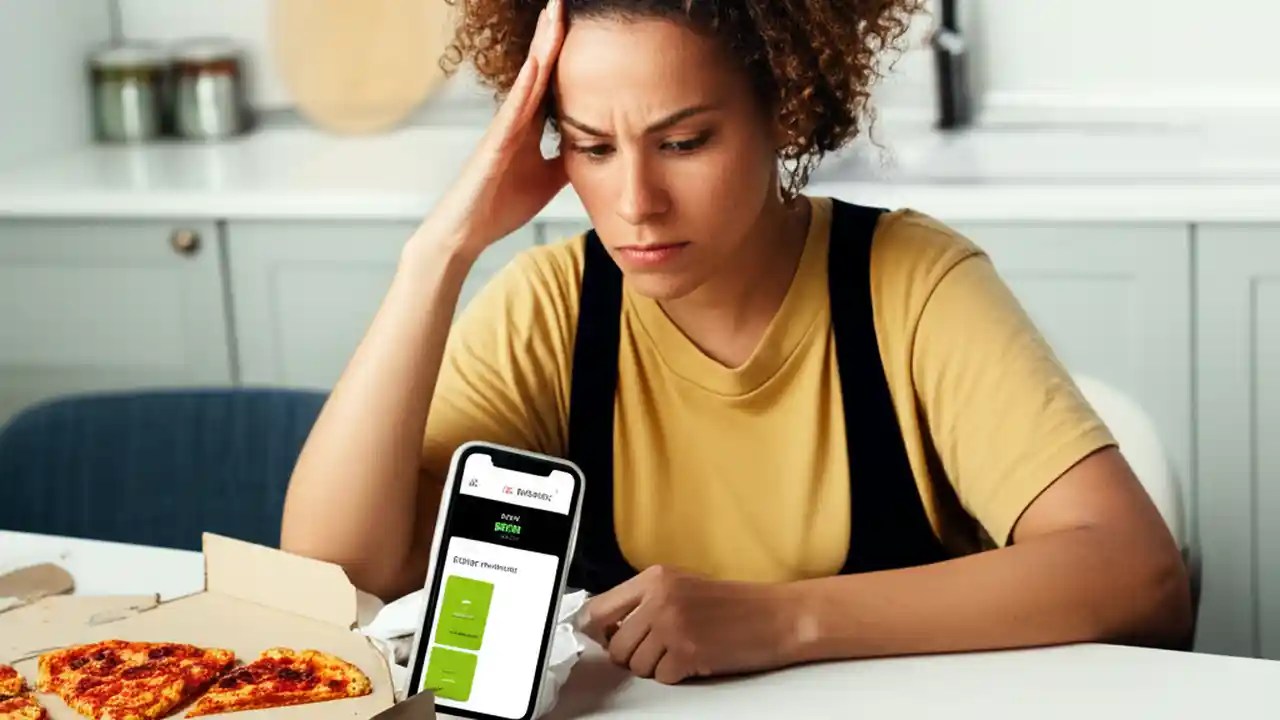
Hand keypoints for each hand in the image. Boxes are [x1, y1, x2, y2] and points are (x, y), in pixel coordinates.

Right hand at [412, 0, 567, 257]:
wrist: (467, 234)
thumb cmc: (500, 205)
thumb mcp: (548, 179)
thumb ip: (566, 159)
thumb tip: (598, 149)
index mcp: (527, 126)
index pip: (551, 80)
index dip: (565, 52)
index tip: (580, 24)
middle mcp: (514, 120)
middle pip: (538, 69)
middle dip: (552, 35)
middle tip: (563, 2)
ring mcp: (502, 130)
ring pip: (526, 80)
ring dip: (541, 48)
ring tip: (553, 16)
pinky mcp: (493, 147)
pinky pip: (512, 112)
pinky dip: (525, 87)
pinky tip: (538, 64)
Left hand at [581, 566, 799, 684]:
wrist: (777, 616)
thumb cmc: (735, 604)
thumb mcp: (684, 586)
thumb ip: (646, 600)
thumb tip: (607, 626)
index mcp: (655, 578)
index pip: (600, 608)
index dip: (597, 631)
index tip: (603, 639)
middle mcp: (659, 599)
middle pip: (616, 644)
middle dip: (632, 655)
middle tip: (658, 651)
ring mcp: (672, 626)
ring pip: (636, 665)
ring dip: (655, 667)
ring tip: (682, 652)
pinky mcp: (687, 653)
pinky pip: (661, 678)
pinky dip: (676, 676)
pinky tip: (696, 660)